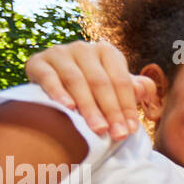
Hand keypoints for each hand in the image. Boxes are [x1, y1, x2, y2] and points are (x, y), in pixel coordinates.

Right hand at [25, 40, 155, 138]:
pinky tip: (67, 108)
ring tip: (98, 128)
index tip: (130, 130)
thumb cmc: (93, 87)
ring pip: (76, 81)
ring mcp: (59, 53)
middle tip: (117, 135)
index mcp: (106, 51)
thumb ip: (134, 88)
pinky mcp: (38, 62)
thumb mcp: (115, 86)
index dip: (127, 106)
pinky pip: (49, 77)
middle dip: (111, 111)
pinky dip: (58, 92)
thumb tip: (145, 90)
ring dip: (88, 106)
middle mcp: (83, 48)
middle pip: (100, 82)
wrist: (54, 81)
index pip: (120, 81)